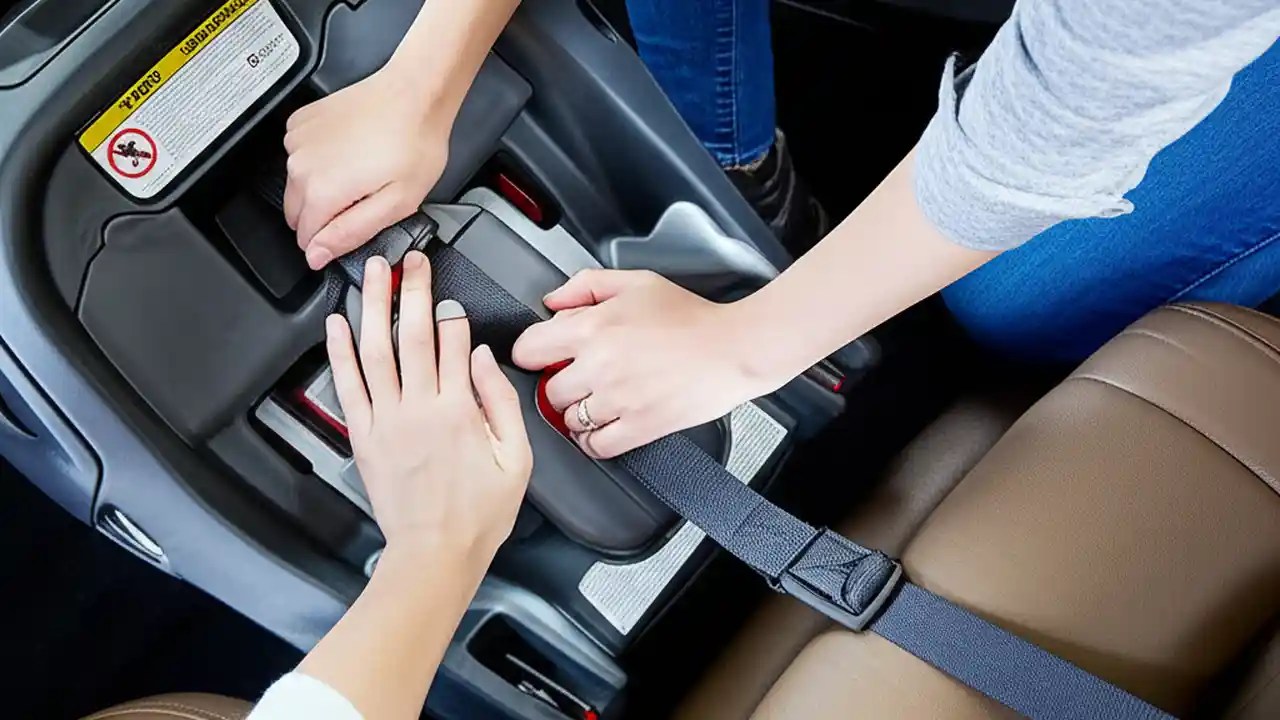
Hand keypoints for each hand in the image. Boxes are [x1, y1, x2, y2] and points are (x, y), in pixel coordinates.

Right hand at [284, 66, 450, 269]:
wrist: (415, 93)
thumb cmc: (415, 142)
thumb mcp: (396, 203)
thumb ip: (351, 233)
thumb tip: (317, 255)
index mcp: (321, 190)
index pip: (308, 239)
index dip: (331, 242)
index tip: (354, 228)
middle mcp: (300, 165)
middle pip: (298, 213)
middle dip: (326, 215)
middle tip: (364, 199)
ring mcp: (297, 141)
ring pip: (297, 185)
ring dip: (322, 186)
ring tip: (361, 171)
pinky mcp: (300, 122)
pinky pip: (300, 157)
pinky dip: (319, 160)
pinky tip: (348, 151)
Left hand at [326, 252, 532, 565]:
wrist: (434, 555)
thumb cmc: (478, 515)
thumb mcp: (517, 459)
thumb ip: (500, 402)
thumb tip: (484, 358)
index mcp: (458, 411)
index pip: (452, 343)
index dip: (450, 310)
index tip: (447, 289)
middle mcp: (418, 408)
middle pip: (412, 333)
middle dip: (412, 290)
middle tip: (411, 260)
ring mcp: (386, 420)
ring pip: (376, 349)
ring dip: (374, 305)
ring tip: (373, 273)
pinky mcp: (364, 435)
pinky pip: (348, 383)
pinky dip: (340, 350)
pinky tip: (338, 324)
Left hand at [511, 270, 768, 457]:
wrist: (734, 348)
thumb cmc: (691, 316)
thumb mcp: (636, 283)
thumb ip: (586, 286)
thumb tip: (551, 303)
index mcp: (593, 327)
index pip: (529, 350)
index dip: (534, 353)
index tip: (545, 357)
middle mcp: (599, 366)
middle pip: (550, 391)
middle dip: (562, 386)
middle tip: (583, 379)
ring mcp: (618, 400)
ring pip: (570, 422)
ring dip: (580, 415)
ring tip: (601, 401)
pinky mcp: (640, 427)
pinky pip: (596, 446)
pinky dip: (595, 440)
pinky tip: (608, 425)